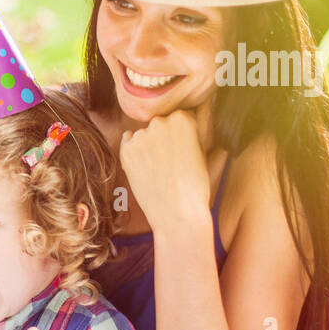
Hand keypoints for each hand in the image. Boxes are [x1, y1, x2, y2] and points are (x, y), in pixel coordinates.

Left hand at [119, 108, 211, 230]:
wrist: (177, 213)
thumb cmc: (195, 185)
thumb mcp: (202, 150)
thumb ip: (191, 131)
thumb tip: (185, 120)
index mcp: (182, 118)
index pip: (179, 117)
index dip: (181, 133)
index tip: (183, 147)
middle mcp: (159, 122)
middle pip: (160, 123)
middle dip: (164, 137)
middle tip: (171, 159)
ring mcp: (140, 136)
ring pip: (143, 134)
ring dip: (148, 145)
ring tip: (158, 168)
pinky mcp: (126, 151)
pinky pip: (127, 142)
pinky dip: (134, 150)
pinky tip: (144, 166)